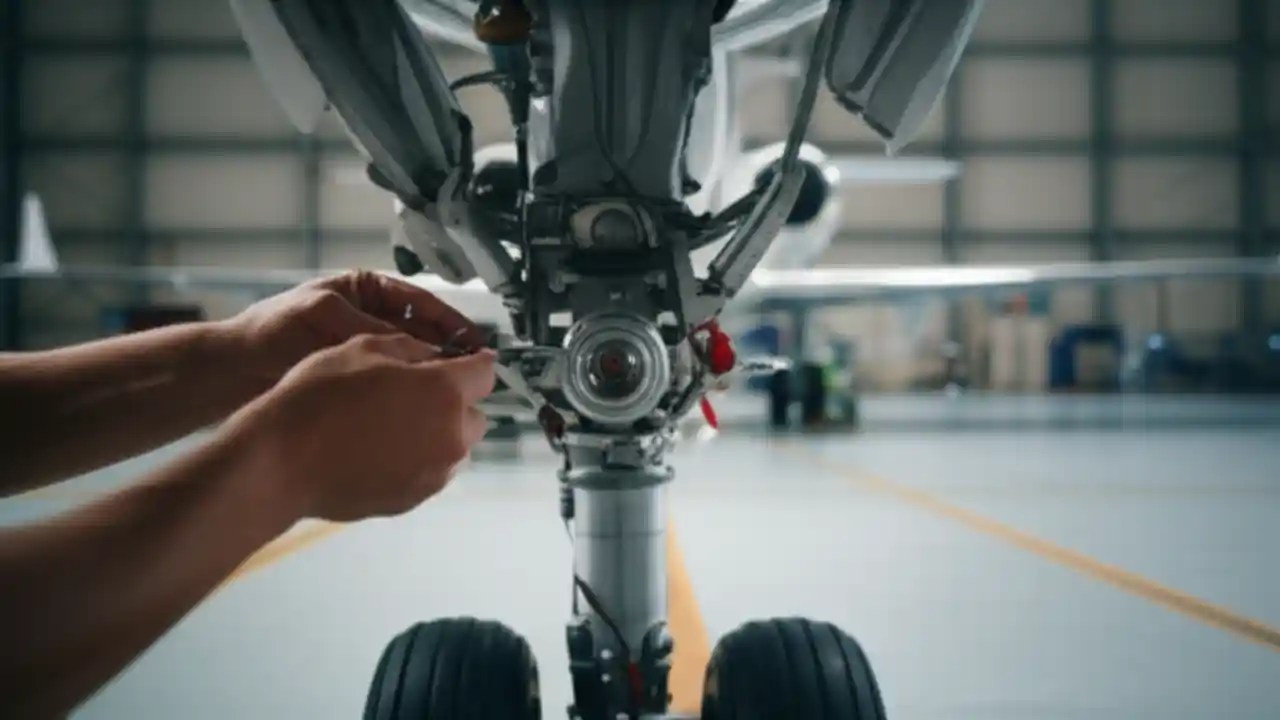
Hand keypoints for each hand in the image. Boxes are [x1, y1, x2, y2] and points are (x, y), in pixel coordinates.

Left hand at [222, 270, 486, 385]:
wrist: (234, 368)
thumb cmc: (273, 329)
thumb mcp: (326, 317)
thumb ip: (372, 330)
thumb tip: (419, 349)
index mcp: (368, 291)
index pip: (421, 303)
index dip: (451, 322)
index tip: (476, 342)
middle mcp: (372, 318)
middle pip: (423, 334)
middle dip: (448, 352)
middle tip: (476, 373)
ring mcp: (365, 350)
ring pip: (411, 362)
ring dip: (432, 375)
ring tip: (456, 392)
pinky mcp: (358, 381)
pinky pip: (392, 384)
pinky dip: (409, 392)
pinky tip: (424, 406)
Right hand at [227, 333, 495, 522]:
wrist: (282, 462)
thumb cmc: (319, 396)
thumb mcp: (364, 348)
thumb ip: (411, 350)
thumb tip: (433, 357)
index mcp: (446, 392)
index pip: (486, 373)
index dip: (474, 363)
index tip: (463, 361)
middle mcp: (451, 436)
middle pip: (474, 415)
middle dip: (454, 402)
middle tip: (415, 393)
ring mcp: (434, 474)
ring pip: (454, 448)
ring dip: (437, 434)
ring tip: (392, 425)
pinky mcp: (413, 499)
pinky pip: (429, 473)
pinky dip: (417, 460)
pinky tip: (379, 451)